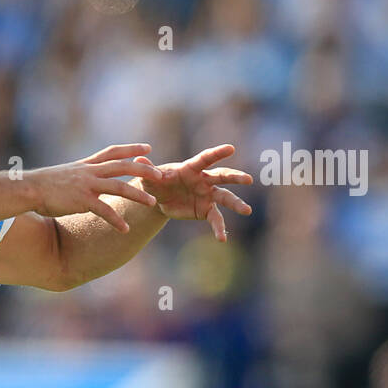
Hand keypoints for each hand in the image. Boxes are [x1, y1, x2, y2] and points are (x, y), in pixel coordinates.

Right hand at [32, 143, 165, 230]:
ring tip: (153, 203)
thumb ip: (77, 176)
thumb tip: (81, 181)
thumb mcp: (62, 175)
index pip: (113, 151)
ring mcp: (86, 185)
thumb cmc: (40, 185)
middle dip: (144, 169)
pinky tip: (125, 229)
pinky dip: (116, 220)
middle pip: (123, 166)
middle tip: (161, 174)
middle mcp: (89, 172)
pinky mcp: (81, 200)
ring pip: (119, 187)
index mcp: (85, 165)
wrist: (27, 188)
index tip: (147, 147)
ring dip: (138, 195)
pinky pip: (105, 211)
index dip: (131, 149)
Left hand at [137, 144, 252, 241]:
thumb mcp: (150, 178)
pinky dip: (219, 228)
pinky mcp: (206, 210)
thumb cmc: (156, 181)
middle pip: (223, 176)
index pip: (206, 159)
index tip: (230, 148)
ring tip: (247, 210)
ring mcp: (208, 195)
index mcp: (192, 168)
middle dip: (235, 177)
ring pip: (226, 198)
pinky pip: (216, 219)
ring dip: (236, 204)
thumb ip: (148, 171)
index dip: (217, 153)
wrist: (160, 198)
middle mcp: (204, 180)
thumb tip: (138, 162)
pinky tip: (222, 239)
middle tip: (248, 179)